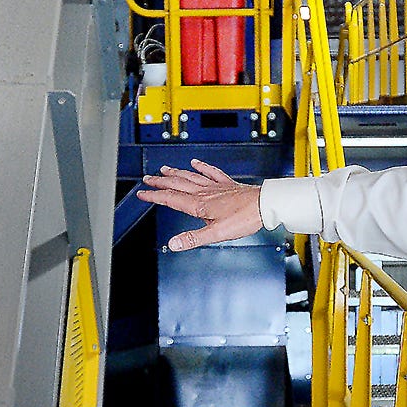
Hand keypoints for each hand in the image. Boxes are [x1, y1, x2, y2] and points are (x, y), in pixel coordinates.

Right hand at [135, 160, 263, 250]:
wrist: (263, 205)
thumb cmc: (244, 218)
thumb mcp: (216, 233)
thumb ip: (193, 238)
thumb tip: (174, 244)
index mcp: (199, 204)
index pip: (170, 198)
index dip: (154, 196)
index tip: (143, 194)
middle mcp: (205, 192)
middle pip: (177, 184)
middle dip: (160, 182)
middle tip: (147, 179)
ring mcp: (216, 187)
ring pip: (190, 177)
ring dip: (175, 173)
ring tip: (164, 170)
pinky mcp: (226, 184)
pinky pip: (210, 172)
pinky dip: (201, 167)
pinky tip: (196, 163)